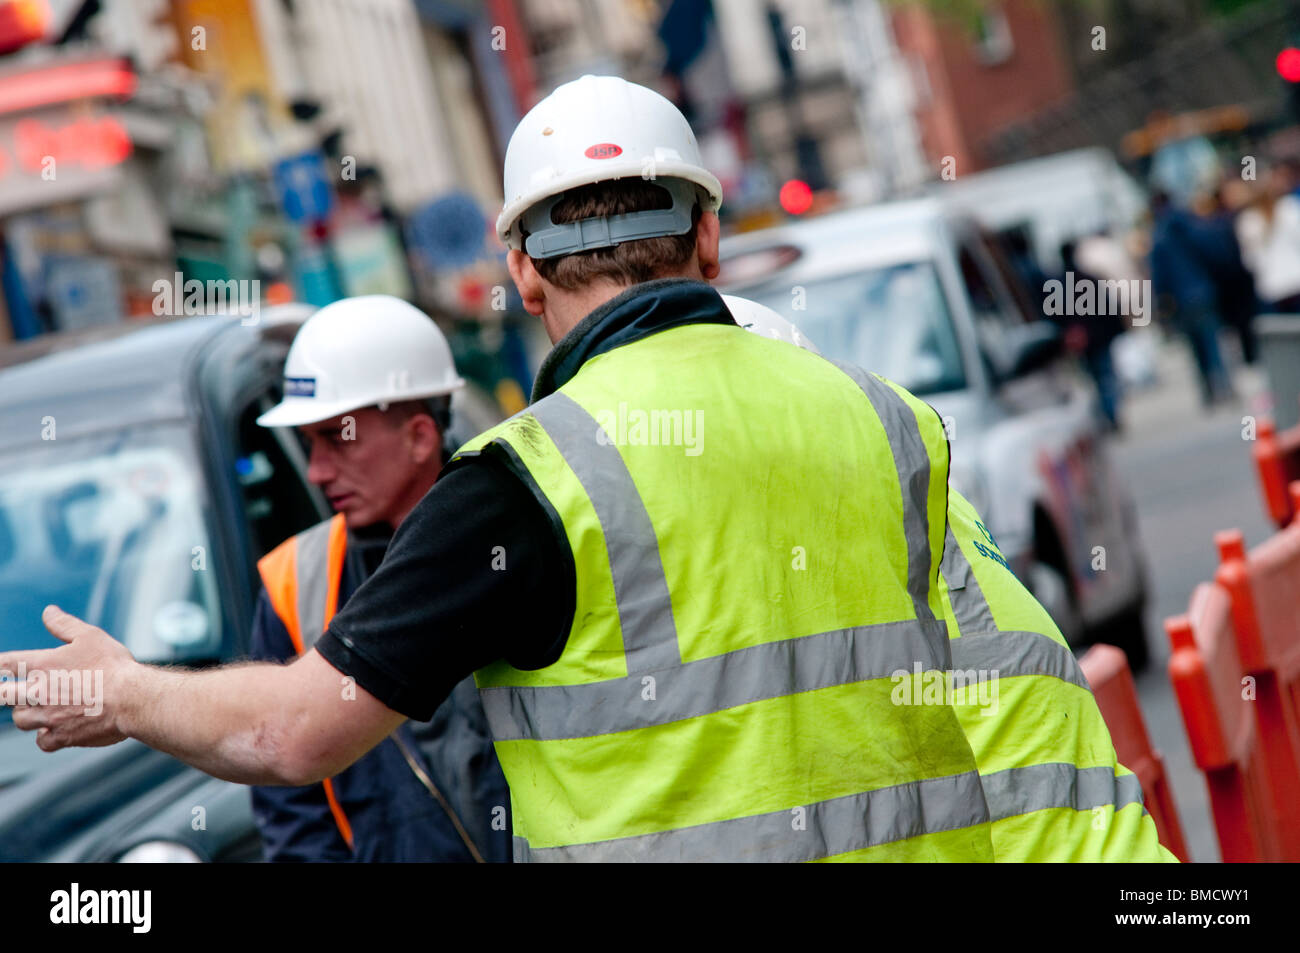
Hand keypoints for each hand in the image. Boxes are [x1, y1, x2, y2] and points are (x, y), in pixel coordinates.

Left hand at [0, 606, 135, 750]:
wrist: (131, 699)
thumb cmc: (113, 665)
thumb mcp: (90, 636)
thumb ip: (64, 624)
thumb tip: (48, 611)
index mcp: (42, 665)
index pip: (4, 663)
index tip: (1, 666)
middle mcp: (39, 692)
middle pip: (2, 695)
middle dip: (3, 692)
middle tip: (10, 692)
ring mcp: (49, 716)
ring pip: (21, 720)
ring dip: (27, 714)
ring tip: (38, 709)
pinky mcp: (62, 736)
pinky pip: (42, 741)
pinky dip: (45, 736)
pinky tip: (54, 730)